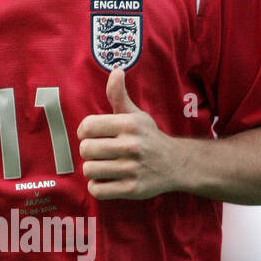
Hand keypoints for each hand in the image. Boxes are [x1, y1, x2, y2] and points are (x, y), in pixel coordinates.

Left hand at [77, 69, 184, 199]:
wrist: (176, 164)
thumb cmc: (149, 137)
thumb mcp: (136, 114)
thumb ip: (119, 95)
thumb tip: (116, 70)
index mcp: (129, 124)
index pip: (87, 126)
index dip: (85, 132)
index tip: (92, 135)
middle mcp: (131, 146)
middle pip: (86, 150)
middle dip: (89, 152)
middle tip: (99, 153)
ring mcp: (132, 169)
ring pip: (89, 170)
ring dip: (93, 170)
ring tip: (104, 166)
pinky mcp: (132, 189)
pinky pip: (98, 190)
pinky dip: (98, 186)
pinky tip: (107, 180)